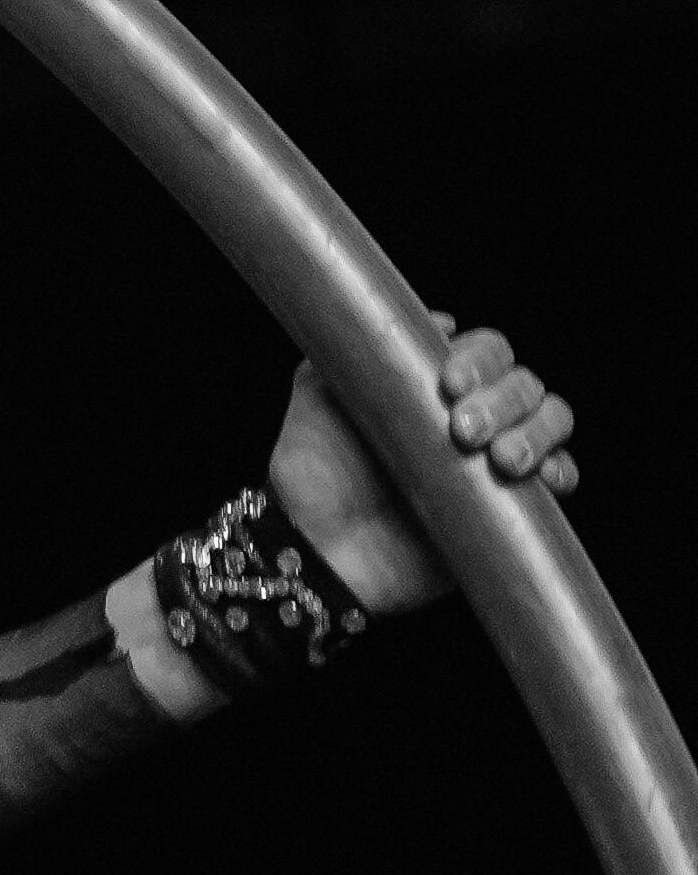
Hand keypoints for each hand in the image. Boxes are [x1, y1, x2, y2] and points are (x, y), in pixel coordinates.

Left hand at [269, 321, 578, 616]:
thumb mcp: (317, 397)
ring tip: (503, 459)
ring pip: (551, 420)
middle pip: (523, 384)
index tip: (449, 384)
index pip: (488, 351)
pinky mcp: (510, 507)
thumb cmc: (313, 475)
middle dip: (504, 401)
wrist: (318, 551)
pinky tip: (545, 477)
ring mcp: (494, 459)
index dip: (480, 360)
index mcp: (436, 383)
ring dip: (538, 431)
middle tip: (464, 432)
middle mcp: (474, 414)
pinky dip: (561, 470)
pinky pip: (559, 477)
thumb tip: (435, 322)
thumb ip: (358, 347)